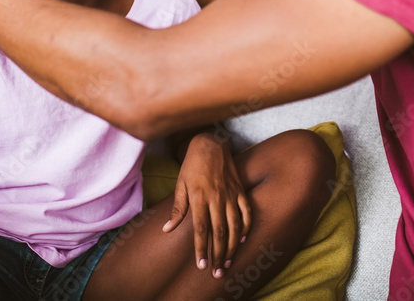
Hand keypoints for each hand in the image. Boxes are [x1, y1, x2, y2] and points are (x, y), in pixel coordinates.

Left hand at [163, 134, 250, 277]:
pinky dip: (246, 226)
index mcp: (199, 197)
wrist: (211, 143)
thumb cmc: (192, 165)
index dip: (202, 249)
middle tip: (216, 271)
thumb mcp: (180, 184)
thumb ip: (177, 209)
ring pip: (235, 225)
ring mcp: (231, 194)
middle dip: (217, 254)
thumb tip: (167, 229)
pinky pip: (246, 211)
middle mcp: (217, 197)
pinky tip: (243, 239)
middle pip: (220, 231)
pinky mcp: (240, 190)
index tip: (201, 265)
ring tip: (228, 261)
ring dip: (232, 245)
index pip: (201, 229)